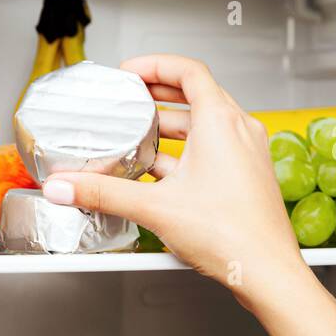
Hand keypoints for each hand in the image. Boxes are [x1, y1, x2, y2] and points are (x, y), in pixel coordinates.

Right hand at [40, 55, 307, 302]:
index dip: (155, 64)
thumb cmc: (233, 235)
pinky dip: (186, 153)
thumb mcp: (155, 208)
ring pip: (205, 125)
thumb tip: (68, 186)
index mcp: (221, 122)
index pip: (189, 70)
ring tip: (139, 137)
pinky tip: (161, 174)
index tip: (131, 71)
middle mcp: (241, 131)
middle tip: (131, 99)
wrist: (268, 271)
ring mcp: (248, 153)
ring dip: (171, 127)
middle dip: (159, 95)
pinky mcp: (249, 176)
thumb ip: (103, 193)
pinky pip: (215, 150)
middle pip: (196, 95)